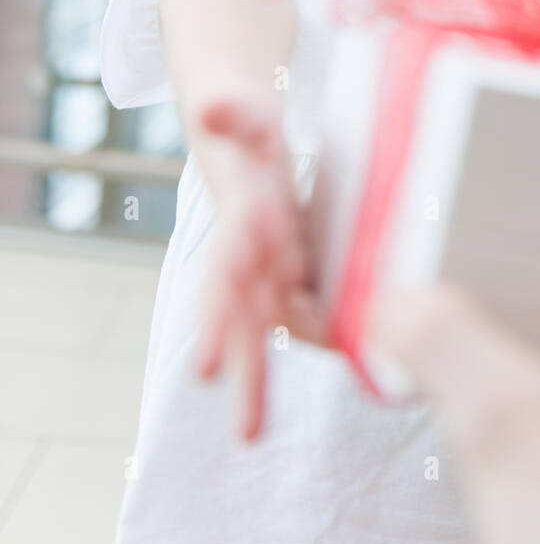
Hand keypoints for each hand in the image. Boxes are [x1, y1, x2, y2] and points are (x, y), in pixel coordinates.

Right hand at [192, 89, 329, 440]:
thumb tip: (212, 109)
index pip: (231, 272)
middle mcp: (249, 252)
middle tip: (241, 432)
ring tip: (248, 434)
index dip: (225, 319)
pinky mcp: (290, 267)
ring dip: (255, 379)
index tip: (207, 371)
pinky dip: (306, 344)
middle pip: (241, 317)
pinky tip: (329, 377)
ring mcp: (267, 264)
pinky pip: (297, 314)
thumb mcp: (243, 112)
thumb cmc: (244, 125)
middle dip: (242, 369)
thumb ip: (231, 113)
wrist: (238, 131)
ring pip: (262, 328)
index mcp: (242, 221)